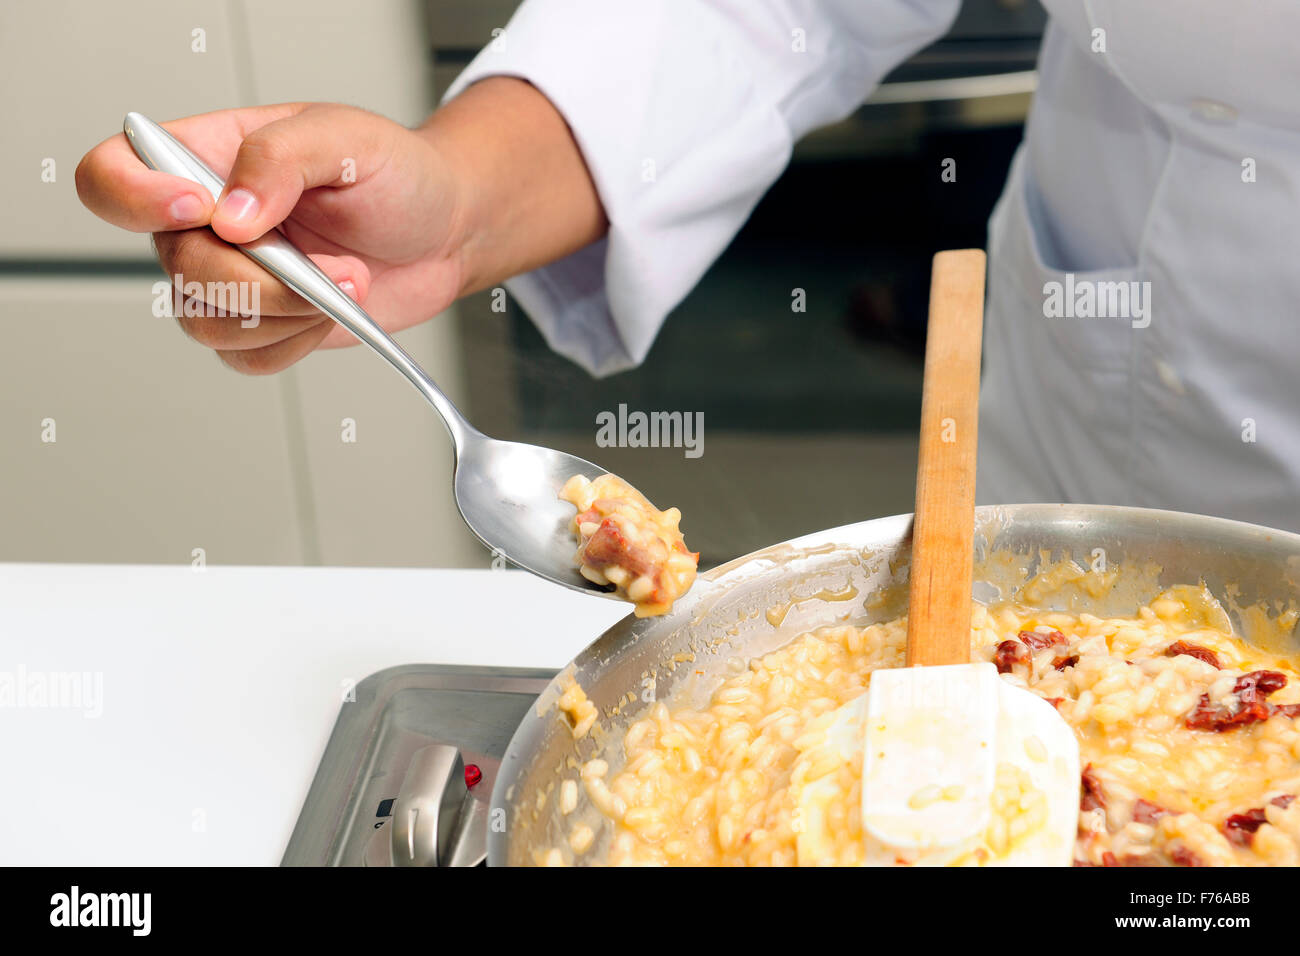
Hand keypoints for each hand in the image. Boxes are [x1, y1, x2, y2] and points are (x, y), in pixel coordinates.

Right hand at [77, 102, 466, 373]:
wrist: (445, 231)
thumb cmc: (395, 175)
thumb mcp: (346, 139)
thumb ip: (280, 158)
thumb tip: (231, 212)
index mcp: (204, 158)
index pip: (112, 177)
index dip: (136, 199)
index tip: (205, 208)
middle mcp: (203, 223)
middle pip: (179, 268)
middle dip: (265, 280)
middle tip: (338, 269)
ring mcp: (230, 278)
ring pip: (209, 322)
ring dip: (289, 313)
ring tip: (349, 284)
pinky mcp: (263, 326)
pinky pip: (247, 358)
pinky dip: (296, 343)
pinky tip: (335, 312)